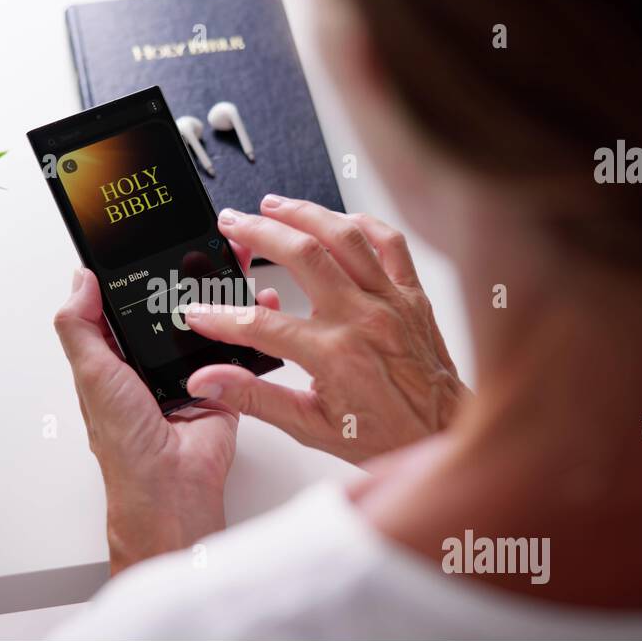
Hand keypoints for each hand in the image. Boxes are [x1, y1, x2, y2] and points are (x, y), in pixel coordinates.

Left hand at [53, 245, 280, 574]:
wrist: (171, 486)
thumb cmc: (127, 445)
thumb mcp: (92, 375)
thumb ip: (79, 326)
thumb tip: (79, 281)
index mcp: (116, 358)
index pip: (124, 304)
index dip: (135, 275)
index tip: (147, 243)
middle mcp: (152, 363)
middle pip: (170, 306)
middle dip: (185, 277)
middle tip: (199, 244)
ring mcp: (190, 371)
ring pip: (206, 321)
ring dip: (219, 294)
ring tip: (229, 260)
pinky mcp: (223, 382)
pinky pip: (238, 347)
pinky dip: (249, 326)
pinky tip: (255, 301)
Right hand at [184, 195, 467, 463]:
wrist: (442, 435)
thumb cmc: (384, 434)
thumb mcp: (309, 426)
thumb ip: (253, 398)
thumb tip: (210, 381)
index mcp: (334, 354)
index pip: (261, 324)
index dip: (221, 316)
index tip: (199, 311)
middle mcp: (364, 319)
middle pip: (302, 254)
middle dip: (259, 231)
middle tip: (232, 223)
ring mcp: (390, 301)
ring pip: (344, 236)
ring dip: (304, 213)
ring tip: (273, 206)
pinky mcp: (412, 295)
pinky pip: (390, 243)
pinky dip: (362, 224)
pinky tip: (338, 220)